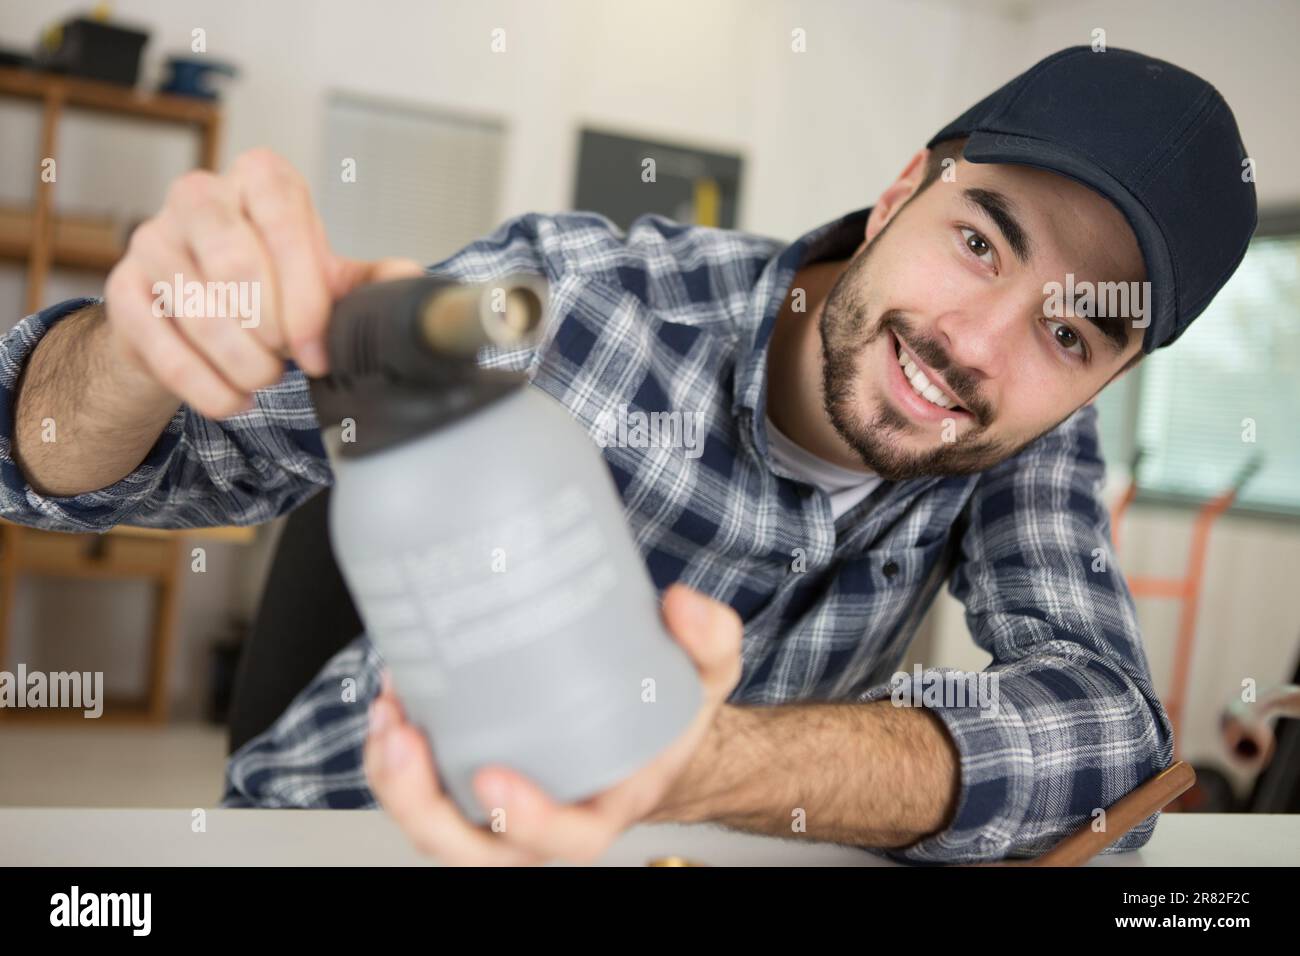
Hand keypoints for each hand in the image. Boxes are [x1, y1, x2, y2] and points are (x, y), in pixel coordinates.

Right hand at [104, 148, 422, 418]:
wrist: (196, 311)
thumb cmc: (270, 283)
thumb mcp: (326, 278)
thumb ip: (371, 282)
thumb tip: (413, 284)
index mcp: (261, 179)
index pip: (283, 223)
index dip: (305, 298)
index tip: (318, 351)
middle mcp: (200, 196)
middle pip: (235, 265)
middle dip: (271, 332)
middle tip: (288, 361)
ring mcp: (153, 240)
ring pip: (199, 311)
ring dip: (242, 364)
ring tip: (264, 379)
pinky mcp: (122, 291)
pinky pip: (162, 347)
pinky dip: (206, 387)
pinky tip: (233, 401)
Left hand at [364, 583, 742, 864]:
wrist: (647, 720)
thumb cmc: (668, 711)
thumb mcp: (707, 671)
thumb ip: (709, 638)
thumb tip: (681, 604)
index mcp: (605, 803)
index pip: (567, 838)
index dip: (526, 821)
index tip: (494, 779)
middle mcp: (546, 811)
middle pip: (476, 847)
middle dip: (425, 805)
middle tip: (404, 739)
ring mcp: (503, 796)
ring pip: (437, 820)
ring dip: (395, 779)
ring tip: (387, 711)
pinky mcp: (471, 768)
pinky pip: (424, 782)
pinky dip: (395, 750)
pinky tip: (392, 693)